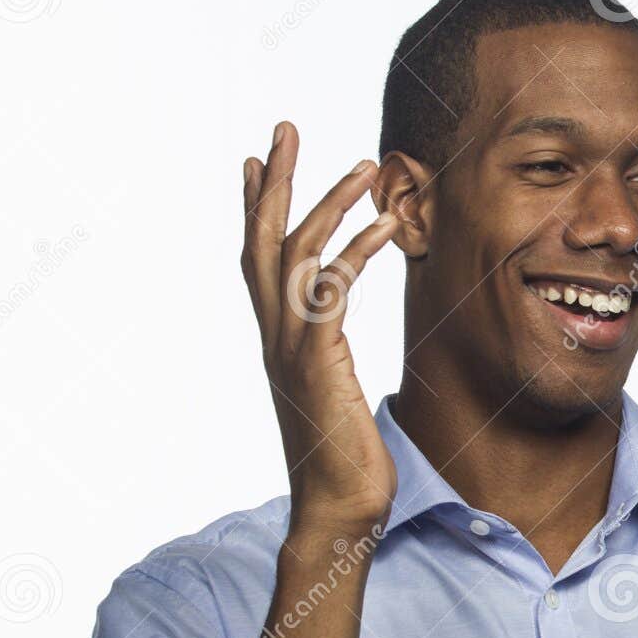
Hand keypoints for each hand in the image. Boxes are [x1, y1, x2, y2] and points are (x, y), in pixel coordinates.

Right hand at [241, 122, 401, 536]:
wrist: (339, 510)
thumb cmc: (346, 460)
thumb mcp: (334, 395)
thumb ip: (328, 360)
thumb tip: (332, 342)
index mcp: (278, 341)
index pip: (257, 260)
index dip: (253, 208)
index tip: (253, 161)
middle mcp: (275, 337)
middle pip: (262, 240)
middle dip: (273, 181)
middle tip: (283, 127)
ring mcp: (292, 347)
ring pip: (299, 254)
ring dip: (331, 202)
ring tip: (366, 165)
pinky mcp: (318, 360)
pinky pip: (333, 290)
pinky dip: (357, 251)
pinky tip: (385, 225)